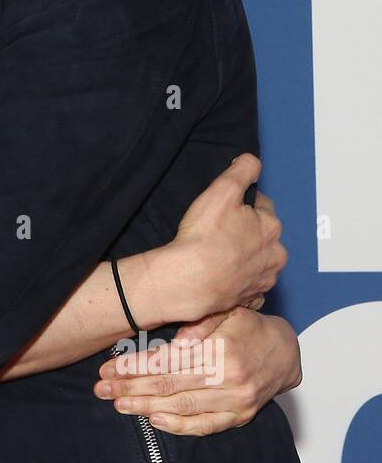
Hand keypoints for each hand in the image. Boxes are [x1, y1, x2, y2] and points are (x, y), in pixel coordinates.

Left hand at [93, 305, 301, 434]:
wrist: (285, 352)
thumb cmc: (248, 327)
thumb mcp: (227, 312)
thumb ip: (201, 323)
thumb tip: (176, 341)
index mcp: (221, 349)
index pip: (168, 361)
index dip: (135, 366)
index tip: (109, 369)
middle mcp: (229, 377)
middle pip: (169, 386)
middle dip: (131, 388)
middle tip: (102, 389)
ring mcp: (235, 400)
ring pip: (182, 408)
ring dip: (146, 407)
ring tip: (119, 404)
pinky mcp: (240, 416)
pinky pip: (204, 426)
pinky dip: (177, 426)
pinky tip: (153, 420)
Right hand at [168, 154, 286, 319]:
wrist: (187, 281)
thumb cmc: (203, 237)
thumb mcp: (222, 189)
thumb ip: (243, 170)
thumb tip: (252, 162)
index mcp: (272, 227)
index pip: (262, 208)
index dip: (242, 206)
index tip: (224, 210)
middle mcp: (275, 256)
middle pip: (262, 237)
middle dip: (246, 233)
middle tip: (217, 233)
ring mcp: (263, 281)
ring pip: (257, 262)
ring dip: (243, 258)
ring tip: (216, 256)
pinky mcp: (249, 300)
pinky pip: (249, 287)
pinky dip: (238, 281)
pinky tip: (220, 276)